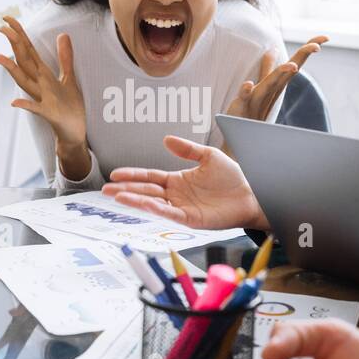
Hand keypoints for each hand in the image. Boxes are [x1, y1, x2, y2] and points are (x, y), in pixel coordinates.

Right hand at [0, 16, 88, 178]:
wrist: (73, 132)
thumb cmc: (70, 107)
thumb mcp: (69, 78)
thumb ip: (65, 57)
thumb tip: (63, 35)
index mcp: (42, 75)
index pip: (28, 50)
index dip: (19, 34)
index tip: (7, 18)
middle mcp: (38, 85)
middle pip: (23, 61)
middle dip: (13, 44)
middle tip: (1, 27)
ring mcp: (41, 99)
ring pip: (24, 82)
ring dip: (11, 70)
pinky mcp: (49, 113)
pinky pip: (35, 109)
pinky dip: (25, 105)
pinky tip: (14, 102)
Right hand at [103, 134, 267, 230]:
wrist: (252, 194)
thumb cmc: (233, 177)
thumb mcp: (207, 156)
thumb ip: (186, 149)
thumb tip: (166, 139)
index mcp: (177, 180)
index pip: (149, 177)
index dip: (132, 175)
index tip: (115, 173)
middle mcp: (176, 196)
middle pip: (145, 191)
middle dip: (125, 189)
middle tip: (106, 189)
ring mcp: (182, 208)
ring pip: (152, 203)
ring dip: (134, 200)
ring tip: (116, 196)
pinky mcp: (190, 219)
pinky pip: (168, 213)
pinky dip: (154, 209)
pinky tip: (142, 203)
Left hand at [225, 37, 326, 121]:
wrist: (241, 133)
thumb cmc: (253, 109)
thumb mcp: (264, 84)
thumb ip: (268, 66)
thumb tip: (273, 48)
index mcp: (278, 83)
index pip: (296, 63)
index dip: (309, 49)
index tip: (325, 37)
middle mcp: (272, 90)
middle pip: (288, 71)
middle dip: (302, 56)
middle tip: (317, 47)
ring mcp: (257, 99)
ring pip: (270, 83)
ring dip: (281, 73)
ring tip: (293, 65)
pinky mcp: (242, 106)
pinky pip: (244, 98)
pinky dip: (246, 91)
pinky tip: (248, 83)